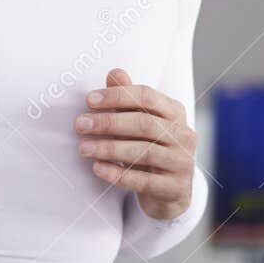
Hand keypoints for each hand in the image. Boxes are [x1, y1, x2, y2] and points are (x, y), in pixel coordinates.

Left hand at [75, 67, 195, 220]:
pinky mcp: (175, 188)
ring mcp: (182, 162)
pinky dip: (118, 174)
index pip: (146, 96)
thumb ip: (128, 98)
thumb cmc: (150, 146)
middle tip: (80, 124)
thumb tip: (115, 73)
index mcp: (175, 111)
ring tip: (83, 148)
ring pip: (144, 152)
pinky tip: (97, 168)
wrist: (169, 190)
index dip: (117, 96)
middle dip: (109, 122)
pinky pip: (144, 180)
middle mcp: (183, 135)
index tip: (89, 100)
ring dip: (109, 149)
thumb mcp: (140, 120)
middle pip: (144, 123)